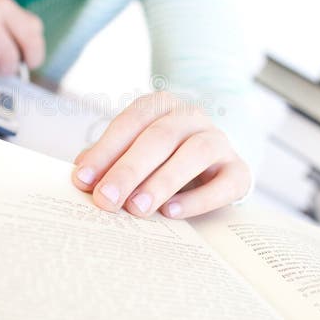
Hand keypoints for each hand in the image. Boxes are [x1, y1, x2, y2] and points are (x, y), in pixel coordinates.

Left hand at [72, 92, 251, 219]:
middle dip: (128, 170)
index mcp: (161, 106)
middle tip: (106, 200)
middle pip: (159, 138)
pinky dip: (198, 199)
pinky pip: (224, 183)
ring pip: (194, 154)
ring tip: (137, 208)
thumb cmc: (162, 157)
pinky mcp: (238, 170)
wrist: (214, 162)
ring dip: (162, 182)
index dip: (105, 150)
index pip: (130, 122)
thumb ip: (109, 160)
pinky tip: (173, 213)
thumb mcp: (133, 151)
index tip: (83, 180)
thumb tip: (81, 178)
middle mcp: (192, 117)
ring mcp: (219, 141)